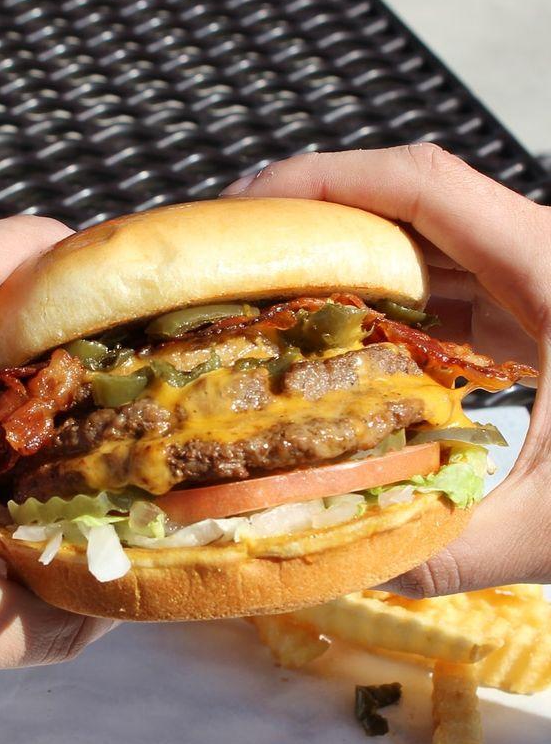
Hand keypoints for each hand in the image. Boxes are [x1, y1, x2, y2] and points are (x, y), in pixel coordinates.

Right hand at [222, 143, 548, 595]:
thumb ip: (453, 545)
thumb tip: (333, 563)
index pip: (422, 184)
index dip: (323, 180)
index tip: (244, 208)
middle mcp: (540, 260)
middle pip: (403, 209)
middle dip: (305, 227)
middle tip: (224, 269)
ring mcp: (538, 287)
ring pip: (418, 253)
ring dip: (335, 274)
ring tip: (258, 313)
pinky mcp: (536, 319)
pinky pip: (441, 295)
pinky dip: (378, 316)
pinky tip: (334, 360)